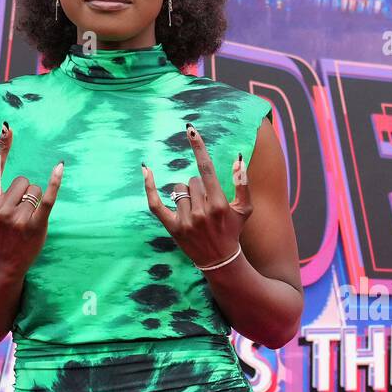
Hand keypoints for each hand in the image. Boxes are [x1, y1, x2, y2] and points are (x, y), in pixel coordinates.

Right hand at [0, 121, 63, 276]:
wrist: (5, 262)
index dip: (1, 148)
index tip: (8, 126)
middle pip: (22, 180)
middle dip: (24, 192)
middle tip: (18, 212)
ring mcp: (16, 218)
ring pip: (35, 189)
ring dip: (35, 200)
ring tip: (26, 218)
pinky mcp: (35, 225)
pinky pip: (47, 198)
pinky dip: (54, 183)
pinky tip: (59, 168)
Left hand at [141, 123, 250, 269]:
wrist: (220, 261)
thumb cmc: (233, 231)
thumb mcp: (245, 209)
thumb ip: (243, 183)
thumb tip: (238, 158)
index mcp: (219, 205)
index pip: (206, 169)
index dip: (198, 147)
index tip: (190, 130)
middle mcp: (201, 212)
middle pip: (193, 181)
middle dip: (200, 188)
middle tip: (207, 205)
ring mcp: (186, 221)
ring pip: (179, 190)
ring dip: (186, 195)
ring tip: (196, 212)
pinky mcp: (172, 227)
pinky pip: (155, 203)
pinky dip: (150, 187)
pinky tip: (146, 170)